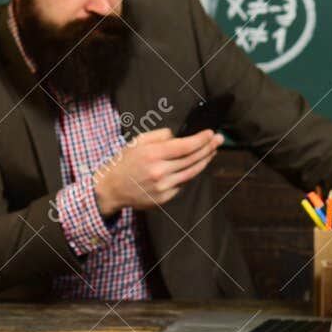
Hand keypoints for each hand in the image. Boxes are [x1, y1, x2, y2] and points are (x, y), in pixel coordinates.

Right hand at [93, 128, 222, 213]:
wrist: (112, 188)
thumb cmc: (125, 162)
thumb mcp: (138, 141)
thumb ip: (159, 135)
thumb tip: (178, 136)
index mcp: (153, 154)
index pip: (185, 146)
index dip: (201, 139)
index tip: (211, 133)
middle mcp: (159, 171)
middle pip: (192, 159)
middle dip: (208, 148)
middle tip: (218, 140)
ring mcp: (163, 187)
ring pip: (191, 172)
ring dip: (205, 161)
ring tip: (212, 152)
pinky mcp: (164, 198)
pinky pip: (182, 184)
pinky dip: (190, 173)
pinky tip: (194, 165)